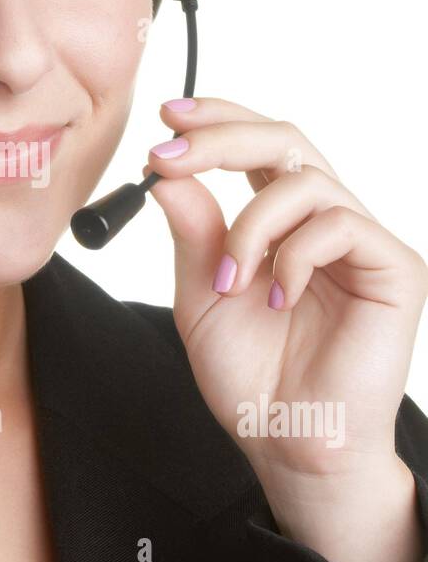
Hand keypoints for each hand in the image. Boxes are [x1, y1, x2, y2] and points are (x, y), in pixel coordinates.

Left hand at [142, 97, 427, 497]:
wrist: (289, 445)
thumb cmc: (251, 379)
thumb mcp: (202, 298)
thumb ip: (193, 234)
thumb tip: (167, 173)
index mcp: (283, 223)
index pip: (258, 147)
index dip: (218, 121)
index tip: (168, 117)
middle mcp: (325, 222)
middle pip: (286, 139)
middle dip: (221, 137)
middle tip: (169, 154)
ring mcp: (362, 242)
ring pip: (305, 181)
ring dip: (249, 224)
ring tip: (229, 280)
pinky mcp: (394, 268)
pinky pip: (340, 224)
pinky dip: (293, 255)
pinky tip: (276, 298)